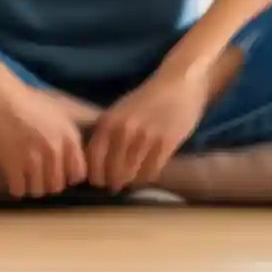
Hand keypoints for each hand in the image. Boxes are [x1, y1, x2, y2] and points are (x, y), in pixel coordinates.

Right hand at [0, 85, 93, 198]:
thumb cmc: (29, 102)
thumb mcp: (60, 114)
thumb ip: (71, 136)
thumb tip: (76, 158)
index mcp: (69, 138)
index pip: (78, 174)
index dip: (68, 175)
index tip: (58, 172)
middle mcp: (54, 151)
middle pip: (57, 186)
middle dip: (48, 182)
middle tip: (39, 175)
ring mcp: (33, 160)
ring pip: (38, 191)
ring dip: (32, 186)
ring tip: (26, 177)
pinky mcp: (12, 165)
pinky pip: (19, 190)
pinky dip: (16, 187)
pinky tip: (14, 178)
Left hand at [87, 68, 212, 191]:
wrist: (178, 85)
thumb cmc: (147, 99)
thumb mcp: (119, 111)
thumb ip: (108, 132)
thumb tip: (97, 160)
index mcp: (108, 122)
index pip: (93, 157)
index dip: (94, 174)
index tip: (98, 182)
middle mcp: (123, 131)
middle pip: (112, 170)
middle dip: (113, 181)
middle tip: (115, 186)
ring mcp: (144, 138)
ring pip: (132, 174)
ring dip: (130, 181)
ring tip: (130, 182)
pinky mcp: (166, 144)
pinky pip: (151, 171)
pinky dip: (147, 177)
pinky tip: (147, 175)